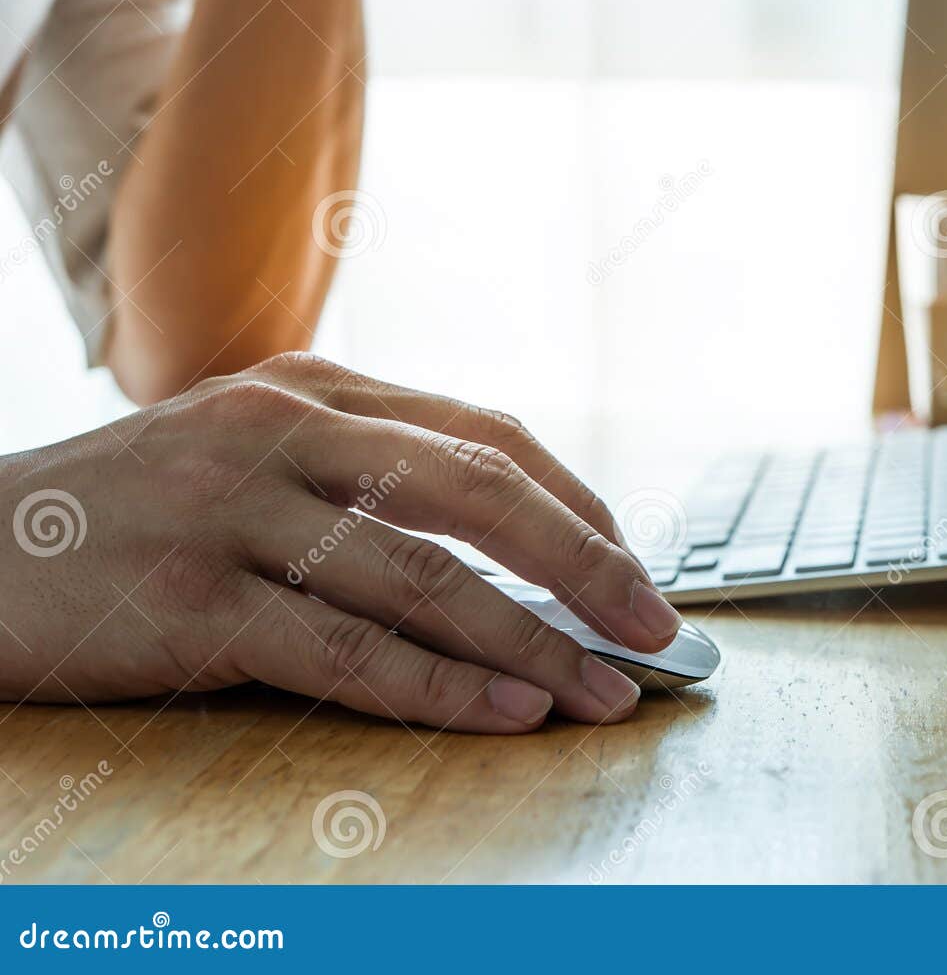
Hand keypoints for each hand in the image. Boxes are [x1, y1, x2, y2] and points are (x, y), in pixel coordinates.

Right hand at [0, 353, 681, 732]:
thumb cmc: (134, 509)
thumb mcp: (250, 450)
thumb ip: (363, 472)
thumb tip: (513, 550)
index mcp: (314, 386)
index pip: (487, 436)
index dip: (578, 505)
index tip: (634, 567)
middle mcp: (283, 429)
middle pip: (480, 491)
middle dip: (588, 564)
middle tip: (659, 627)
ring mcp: (235, 511)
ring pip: (426, 580)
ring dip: (534, 644)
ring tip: (604, 690)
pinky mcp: (191, 603)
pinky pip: (348, 653)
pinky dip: (441, 689)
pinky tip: (506, 713)